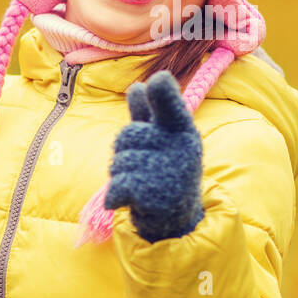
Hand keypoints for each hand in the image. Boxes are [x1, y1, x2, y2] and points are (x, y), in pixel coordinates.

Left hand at [104, 71, 203, 241]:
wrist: (175, 217)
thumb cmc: (164, 169)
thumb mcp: (158, 139)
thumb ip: (146, 114)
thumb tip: (136, 86)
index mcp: (181, 129)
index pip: (169, 107)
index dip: (161, 93)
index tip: (157, 80)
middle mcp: (179, 147)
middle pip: (128, 135)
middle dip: (124, 150)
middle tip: (141, 165)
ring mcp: (169, 171)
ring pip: (119, 161)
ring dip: (119, 174)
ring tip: (140, 182)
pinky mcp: (155, 194)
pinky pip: (117, 186)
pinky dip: (116, 195)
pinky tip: (128, 199)